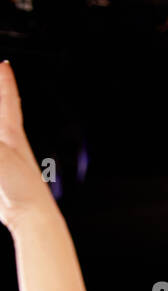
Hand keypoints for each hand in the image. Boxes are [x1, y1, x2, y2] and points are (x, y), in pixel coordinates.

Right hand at [0, 62, 55, 228]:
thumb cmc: (23, 188)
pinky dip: (0, 136)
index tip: (4, 65)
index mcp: (12, 134)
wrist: (32, 215)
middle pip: (2, 112)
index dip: (5, 81)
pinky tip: (2, 137)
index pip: (8, 100)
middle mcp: (9, 142)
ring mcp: (4, 157)